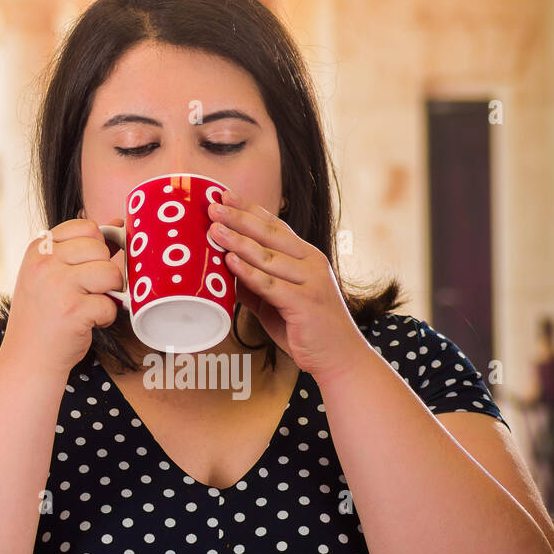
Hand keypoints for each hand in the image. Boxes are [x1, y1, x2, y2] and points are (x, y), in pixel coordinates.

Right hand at [1, 217, 125, 377]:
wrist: (27, 358)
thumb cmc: (43, 315)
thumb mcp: (50, 274)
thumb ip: (80, 249)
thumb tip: (118, 224)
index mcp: (39, 248)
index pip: (87, 227)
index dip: (97, 248)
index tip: (86, 268)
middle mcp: (45, 263)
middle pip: (101, 249)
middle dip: (104, 272)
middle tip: (89, 292)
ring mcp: (58, 285)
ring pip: (111, 273)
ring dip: (109, 293)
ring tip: (90, 305)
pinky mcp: (74, 310)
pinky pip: (111, 304)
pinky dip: (105, 318)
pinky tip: (87, 323)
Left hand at [207, 191, 367, 381]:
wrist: (339, 358)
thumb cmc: (307, 329)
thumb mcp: (278, 302)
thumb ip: (256, 285)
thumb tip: (226, 269)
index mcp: (308, 257)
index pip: (276, 226)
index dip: (250, 209)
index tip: (225, 195)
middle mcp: (312, 263)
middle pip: (270, 235)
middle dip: (239, 218)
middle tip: (213, 205)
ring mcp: (310, 281)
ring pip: (268, 256)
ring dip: (238, 241)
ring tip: (214, 229)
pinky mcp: (304, 302)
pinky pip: (270, 284)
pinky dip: (248, 272)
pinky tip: (230, 262)